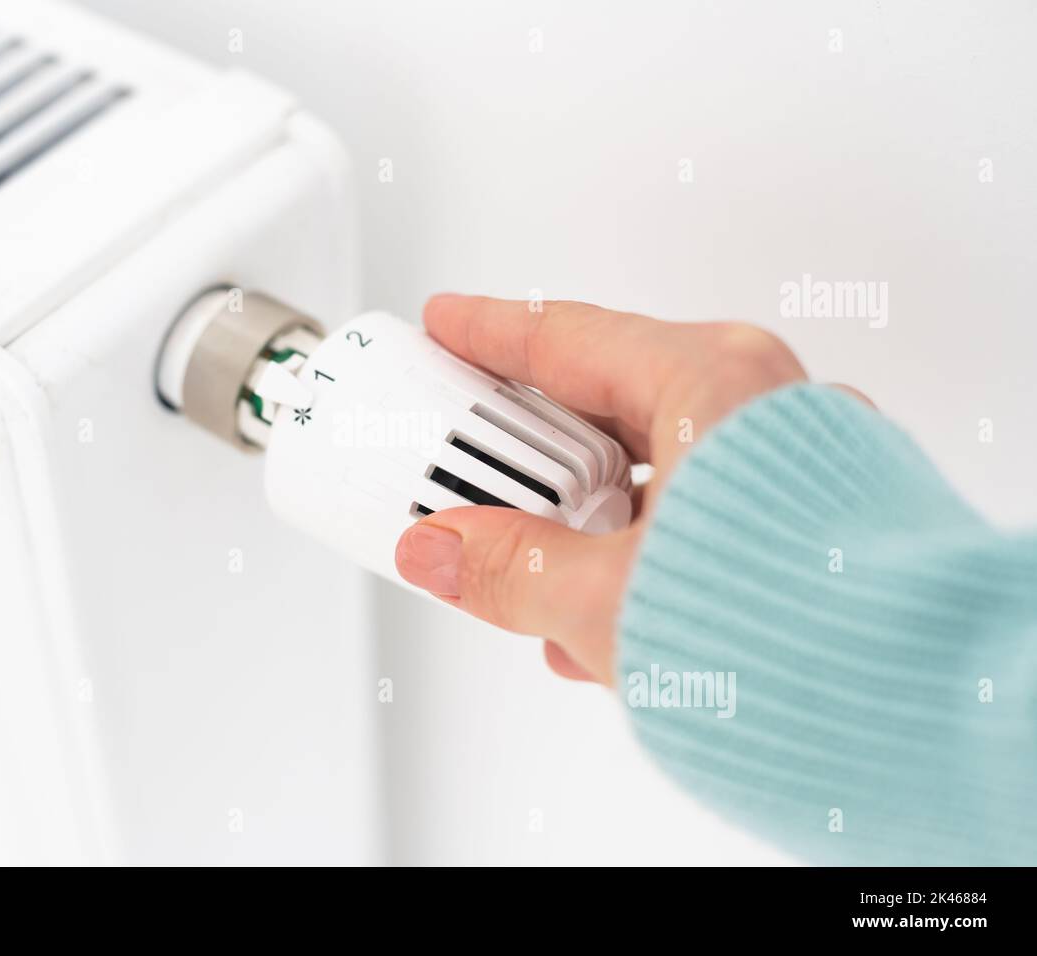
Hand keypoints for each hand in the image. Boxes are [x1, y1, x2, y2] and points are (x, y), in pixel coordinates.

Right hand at [393, 294, 820, 684]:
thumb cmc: (801, 631)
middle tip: (467, 453)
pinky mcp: (808, 527)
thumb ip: (507, 570)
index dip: (491, 333)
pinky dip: (638, 553)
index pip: (569, 337)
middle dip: (532, 445)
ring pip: (655, 468)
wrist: (920, 706)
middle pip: (612, 403)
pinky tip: (595, 612)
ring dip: (582, 517)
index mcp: (715, 382)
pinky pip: (698, 515)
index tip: (449, 323)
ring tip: (521, 562)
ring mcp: (794, 467)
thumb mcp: (606, 600)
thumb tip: (442, 549)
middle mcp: (765, 407)